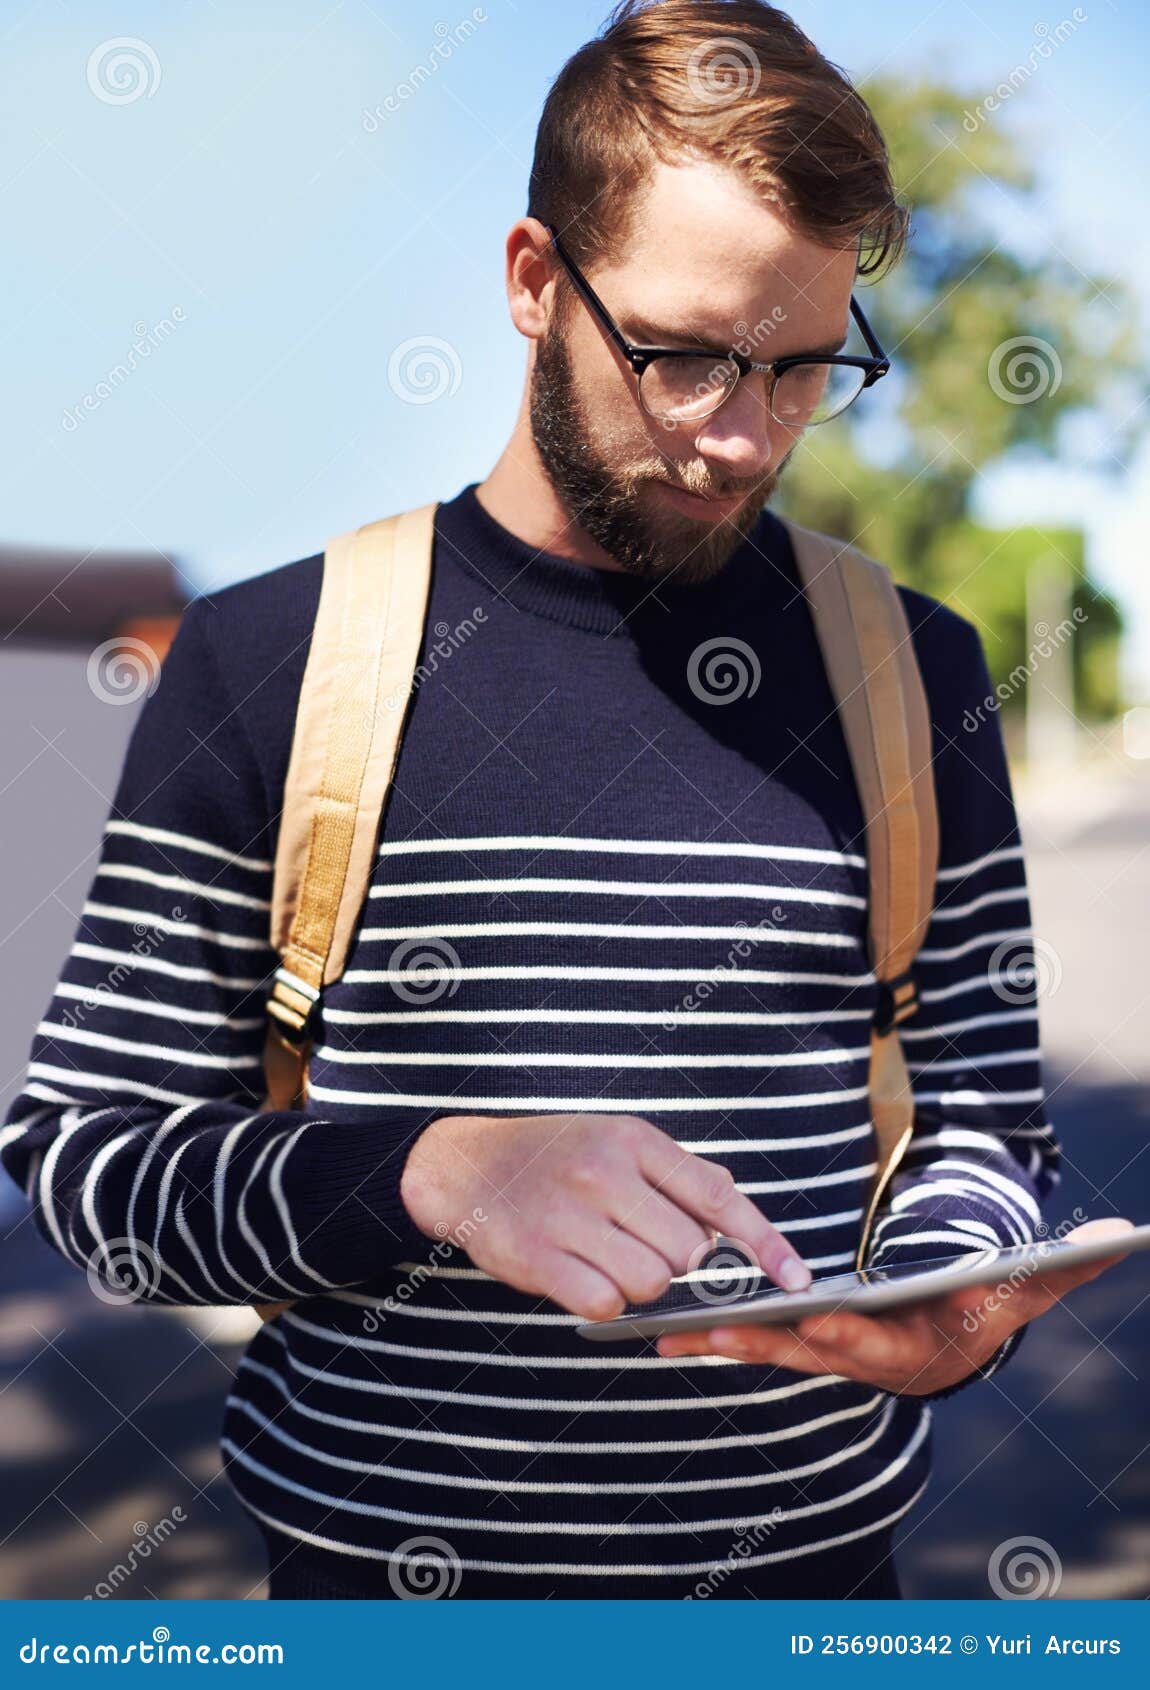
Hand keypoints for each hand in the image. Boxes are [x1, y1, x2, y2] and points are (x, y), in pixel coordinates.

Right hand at [399, 1111, 810, 1321]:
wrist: (460, 1165)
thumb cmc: (549, 1156)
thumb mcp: (612, 1138)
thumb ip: (673, 1171)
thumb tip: (733, 1202)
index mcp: (633, 1138)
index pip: (717, 1195)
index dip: (765, 1240)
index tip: (799, 1276)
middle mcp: (605, 1172)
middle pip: (687, 1250)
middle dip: (677, 1261)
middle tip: (638, 1244)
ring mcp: (570, 1214)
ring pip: (651, 1282)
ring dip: (638, 1284)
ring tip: (604, 1257)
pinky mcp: (539, 1256)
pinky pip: (605, 1303)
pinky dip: (602, 1302)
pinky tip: (579, 1276)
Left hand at [654, 1218, 1135, 1395]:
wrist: (947, 1341)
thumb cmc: (982, 1308)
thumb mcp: (1024, 1288)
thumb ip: (1065, 1265)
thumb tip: (1122, 1235)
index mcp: (911, 1348)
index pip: (875, 1343)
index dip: (846, 1329)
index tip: (814, 1314)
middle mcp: (860, 1359)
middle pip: (804, 1351)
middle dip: (759, 1341)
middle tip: (714, 1328)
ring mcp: (823, 1354)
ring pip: (765, 1349)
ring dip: (717, 1341)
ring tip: (664, 1329)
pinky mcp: (795, 1342)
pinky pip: (747, 1341)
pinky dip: (710, 1336)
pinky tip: (663, 1329)